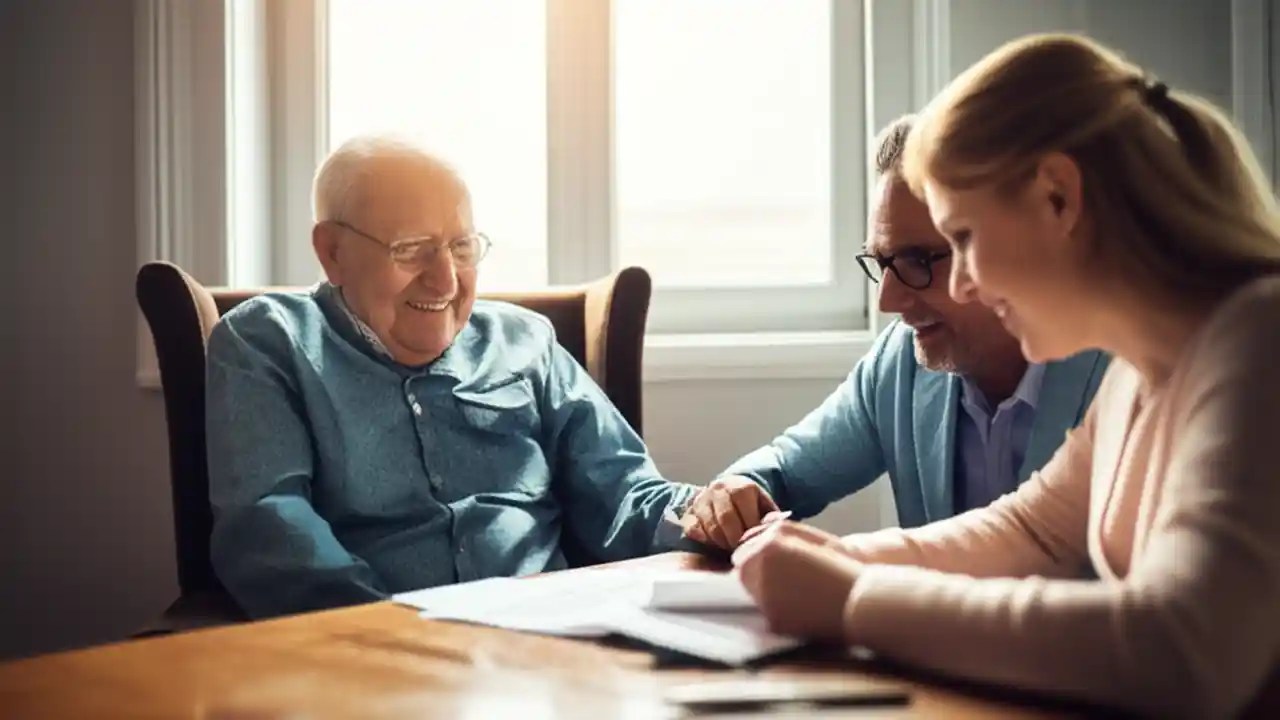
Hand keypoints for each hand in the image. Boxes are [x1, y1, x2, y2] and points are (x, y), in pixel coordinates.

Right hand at [682, 476, 779, 548]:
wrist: (726, 491)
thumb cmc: (749, 503)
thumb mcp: (763, 505)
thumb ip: (771, 516)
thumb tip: (776, 526)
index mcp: (740, 486)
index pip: (746, 514)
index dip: (751, 533)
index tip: (754, 543)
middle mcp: (718, 489)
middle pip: (726, 521)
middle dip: (736, 541)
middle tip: (741, 550)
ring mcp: (701, 500)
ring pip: (710, 528)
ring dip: (722, 543)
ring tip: (731, 547)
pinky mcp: (689, 512)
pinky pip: (694, 531)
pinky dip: (706, 541)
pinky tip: (716, 542)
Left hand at [732, 521, 861, 640]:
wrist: (860, 600)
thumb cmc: (840, 565)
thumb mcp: (808, 537)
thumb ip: (776, 532)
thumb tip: (751, 534)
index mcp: (769, 546)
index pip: (742, 552)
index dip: (755, 558)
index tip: (769, 563)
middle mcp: (760, 569)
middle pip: (741, 573)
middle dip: (754, 574)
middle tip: (780, 578)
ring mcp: (764, 597)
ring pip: (750, 593)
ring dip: (762, 590)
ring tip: (793, 592)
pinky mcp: (772, 620)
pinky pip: (764, 613)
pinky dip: (775, 609)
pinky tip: (798, 606)